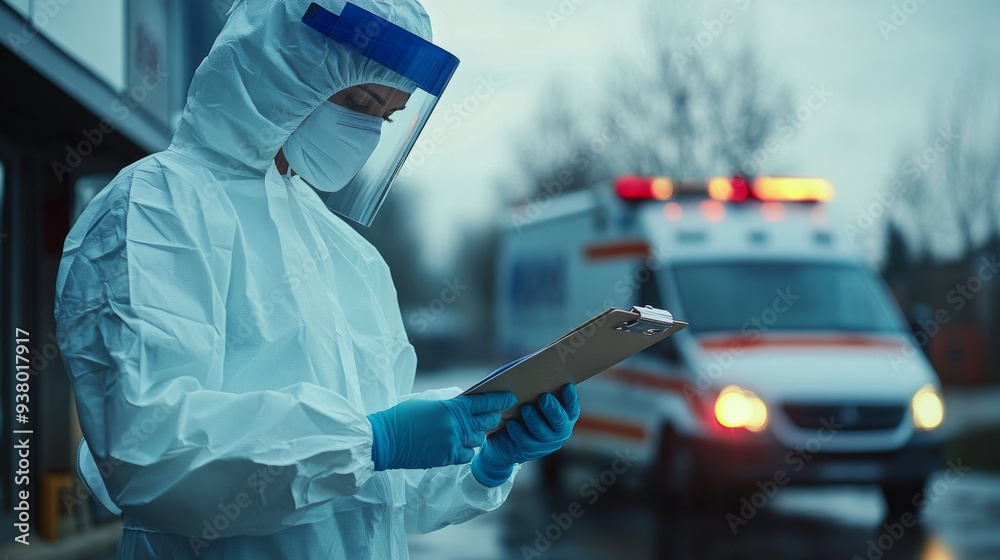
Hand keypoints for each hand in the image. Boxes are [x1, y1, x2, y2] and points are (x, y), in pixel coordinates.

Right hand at [367, 392, 516, 470]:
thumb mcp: (427, 402)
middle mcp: (456, 425)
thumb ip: (448, 403)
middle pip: (486, 421)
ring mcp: (453, 443)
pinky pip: (467, 456)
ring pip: (478, 440)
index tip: (510, 397)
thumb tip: (463, 404)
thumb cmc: (401, 417)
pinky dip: (466, 451)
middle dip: (492, 418)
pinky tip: (460, 447)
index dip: (499, 399)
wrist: (385, 440)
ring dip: (476, 436)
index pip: (483, 402)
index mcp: (451, 407)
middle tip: (495, 416)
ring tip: (471, 433)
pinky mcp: (446, 458)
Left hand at [472, 384, 579, 486]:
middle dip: (553, 409)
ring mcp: (547, 443)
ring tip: (525, 408)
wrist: (506, 438)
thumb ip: (536, 386)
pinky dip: (519, 432)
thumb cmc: (523, 409)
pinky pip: (526, 442)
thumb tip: (532, 367)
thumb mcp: (531, 397)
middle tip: (544, 397)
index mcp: (565, 416)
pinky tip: (511, 423)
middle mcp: (560, 431)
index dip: (571, 398)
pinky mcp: (532, 450)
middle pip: (559, 421)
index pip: (572, 408)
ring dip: (534, 420)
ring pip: (543, 433)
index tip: (566, 386)